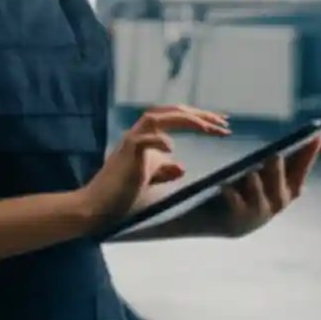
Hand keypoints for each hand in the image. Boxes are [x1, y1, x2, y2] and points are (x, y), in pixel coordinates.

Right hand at [79, 106, 229, 231]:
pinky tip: (171, 147)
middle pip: (171, 112)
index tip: (222, 124)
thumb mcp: (150, 180)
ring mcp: (131, 141)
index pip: (176, 119)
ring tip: (207, 127)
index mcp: (146, 137)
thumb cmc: (122, 194)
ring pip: (157, 118)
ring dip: (184, 120)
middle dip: (199, 115)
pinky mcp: (125, 154)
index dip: (200, 118)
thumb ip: (164, 170)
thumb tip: (181, 166)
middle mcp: (139, 133)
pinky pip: (143, 140)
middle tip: (223, 122)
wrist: (97, 207)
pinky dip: (158, 140)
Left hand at [196, 137, 320, 238]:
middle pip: (281, 189)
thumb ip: (289, 159)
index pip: (301, 172)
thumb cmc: (250, 190)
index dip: (309, 156)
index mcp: (286, 192)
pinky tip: (224, 185)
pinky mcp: (236, 221)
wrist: (219, 220)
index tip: (317, 137)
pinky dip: (231, 197)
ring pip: (260, 201)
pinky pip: (234, 208)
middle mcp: (275, 205)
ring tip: (252, 173)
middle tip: (276, 155)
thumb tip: (320, 137)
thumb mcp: (271, 174)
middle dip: (280, 173)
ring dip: (257, 187)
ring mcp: (257, 215)